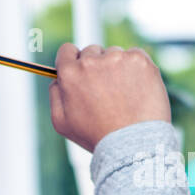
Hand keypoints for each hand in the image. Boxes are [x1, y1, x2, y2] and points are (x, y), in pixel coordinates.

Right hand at [48, 42, 171, 153]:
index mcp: (70, 73)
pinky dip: (137, 69)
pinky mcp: (139, 60)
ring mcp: (117, 58)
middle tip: (108, 91)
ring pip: (115, 54)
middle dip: (98, 67)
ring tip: (125, 95)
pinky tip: (138, 89)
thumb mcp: (62, 122)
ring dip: (118, 68)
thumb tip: (57, 78)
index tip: (83, 71)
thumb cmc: (98, 137)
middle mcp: (92, 61)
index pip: (67, 51)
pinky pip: (135, 55)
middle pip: (92, 51)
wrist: (134, 143)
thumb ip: (55, 95)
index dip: (75, 61)